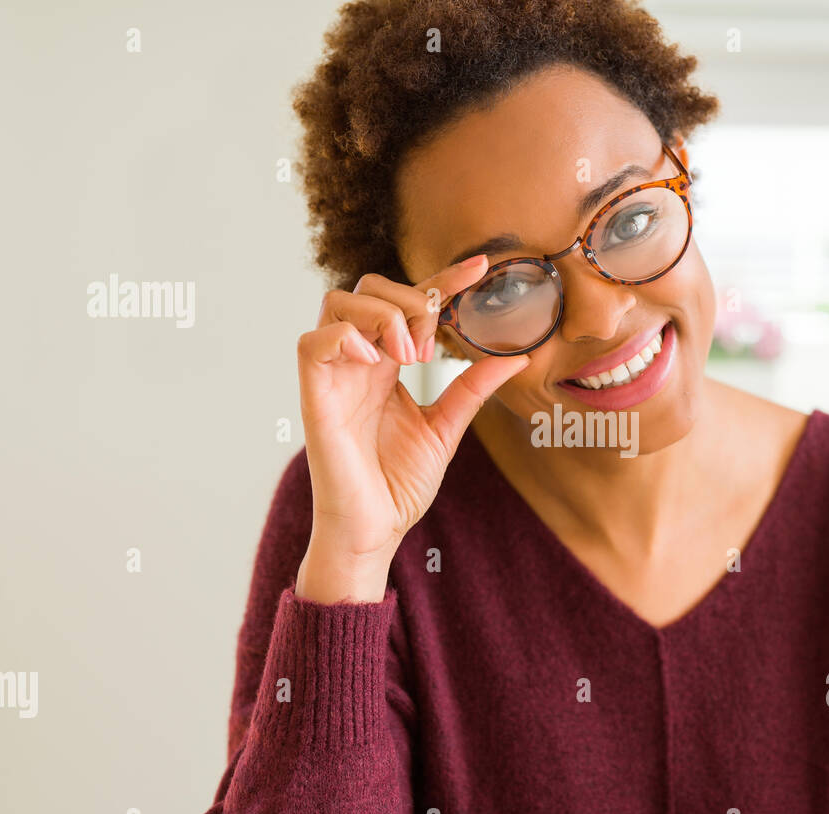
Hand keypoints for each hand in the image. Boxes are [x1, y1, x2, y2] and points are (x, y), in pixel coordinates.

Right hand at [293, 256, 527, 601]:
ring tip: (410, 356)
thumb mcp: (445, 428)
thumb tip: (516, 358)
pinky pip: (312, 342)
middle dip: (408, 299)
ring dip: (382, 315)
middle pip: (367, 286)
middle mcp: (357, 362)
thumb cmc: (399, 484)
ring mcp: (334, 376)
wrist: (374, 530)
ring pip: (337, 301)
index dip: (443, 277)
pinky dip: (346, 338)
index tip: (482, 267)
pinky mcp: (314, 397)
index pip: (411, 302)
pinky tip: (376, 363)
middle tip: (432, 346)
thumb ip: (471, 389)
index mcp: (387, 364)